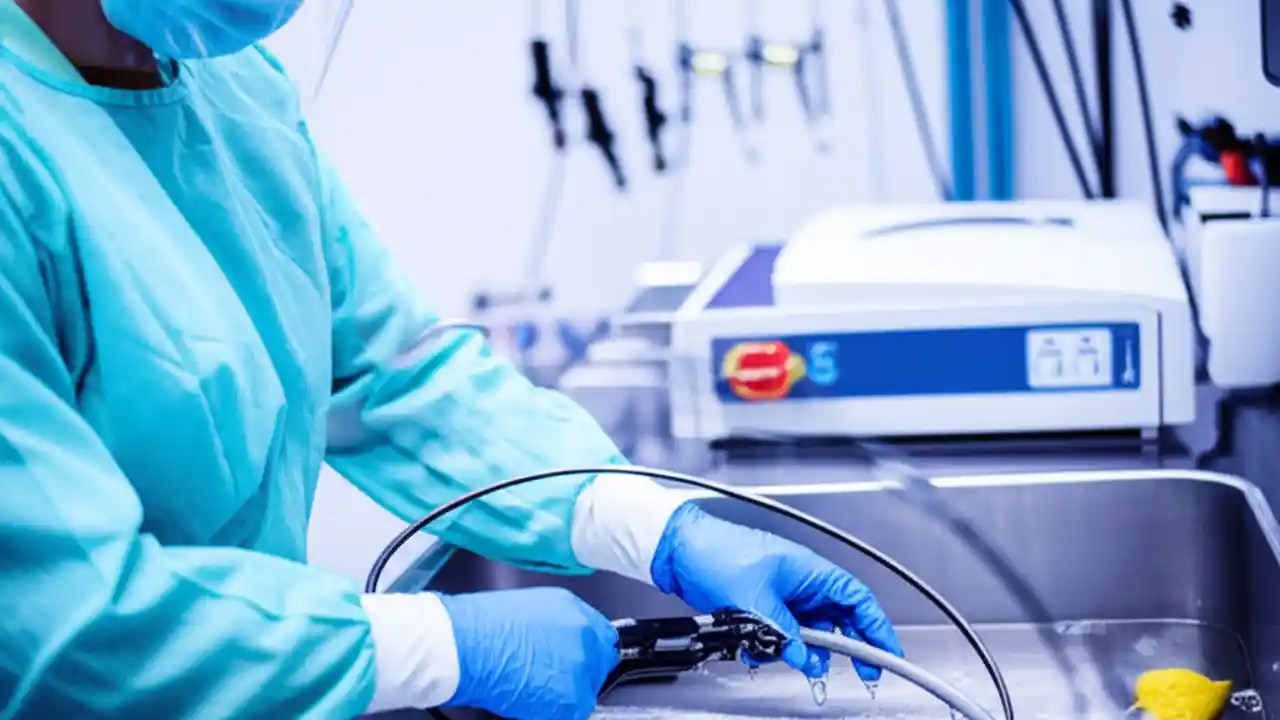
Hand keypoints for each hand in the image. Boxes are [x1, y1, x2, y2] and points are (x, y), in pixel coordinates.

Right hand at [440, 587, 618, 719]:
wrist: (464, 645)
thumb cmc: (480, 627)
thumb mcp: (528, 610)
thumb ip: (554, 626)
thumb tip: (557, 644)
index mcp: (574, 609)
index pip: (601, 637)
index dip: (588, 653)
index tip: (578, 663)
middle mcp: (585, 635)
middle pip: (599, 665)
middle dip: (580, 675)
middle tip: (552, 681)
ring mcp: (582, 666)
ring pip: (585, 692)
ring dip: (565, 695)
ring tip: (534, 691)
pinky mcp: (572, 697)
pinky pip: (572, 712)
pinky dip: (552, 712)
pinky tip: (530, 702)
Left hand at [650, 503, 902, 680]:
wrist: (680, 549)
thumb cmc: (718, 553)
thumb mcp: (755, 597)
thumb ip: (782, 631)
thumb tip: (802, 657)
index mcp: (811, 570)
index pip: (857, 600)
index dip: (877, 628)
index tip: (887, 654)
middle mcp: (803, 582)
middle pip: (839, 620)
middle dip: (848, 648)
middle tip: (861, 675)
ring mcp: (784, 594)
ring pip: (810, 631)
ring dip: (805, 651)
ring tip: (798, 664)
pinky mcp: (764, 605)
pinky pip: (783, 633)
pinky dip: (778, 647)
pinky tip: (760, 652)